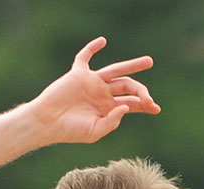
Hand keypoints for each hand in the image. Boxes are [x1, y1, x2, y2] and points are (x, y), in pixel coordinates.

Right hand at [29, 37, 160, 144]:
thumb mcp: (95, 131)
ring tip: (149, 62)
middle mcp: (103, 93)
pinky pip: (84, 58)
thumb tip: (126, 105)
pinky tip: (102, 41)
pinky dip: (92, 48)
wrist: (47, 123)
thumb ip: (112, 121)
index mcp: (109, 108)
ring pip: (116, 70)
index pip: (132, 103)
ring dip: (132, 66)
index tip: (155, 108)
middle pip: (128, 86)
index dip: (145, 105)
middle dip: (141, 91)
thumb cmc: (69, 131)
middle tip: (149, 98)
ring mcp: (92, 82)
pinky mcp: (78, 75)